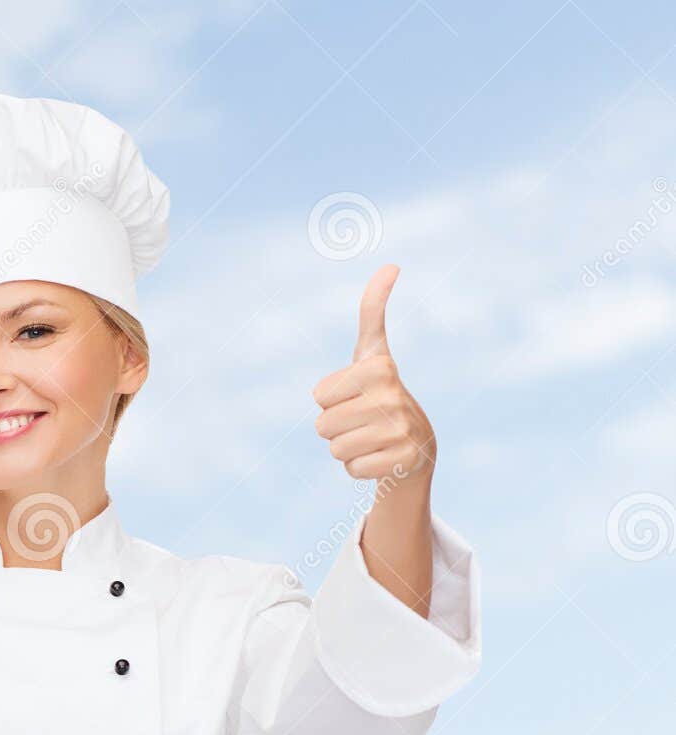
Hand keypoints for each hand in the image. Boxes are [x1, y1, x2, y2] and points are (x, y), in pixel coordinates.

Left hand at [310, 264, 434, 491]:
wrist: (416, 445)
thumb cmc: (381, 393)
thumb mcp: (372, 352)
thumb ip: (373, 310)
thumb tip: (391, 265)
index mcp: (379, 367)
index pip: (318, 395)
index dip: (330, 400)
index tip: (357, 395)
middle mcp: (393, 396)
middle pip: (323, 425)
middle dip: (336, 427)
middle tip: (363, 422)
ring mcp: (400, 429)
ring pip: (336, 449)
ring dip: (346, 449)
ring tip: (371, 438)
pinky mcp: (402, 460)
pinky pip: (352, 470)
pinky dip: (360, 468)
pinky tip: (380, 457)